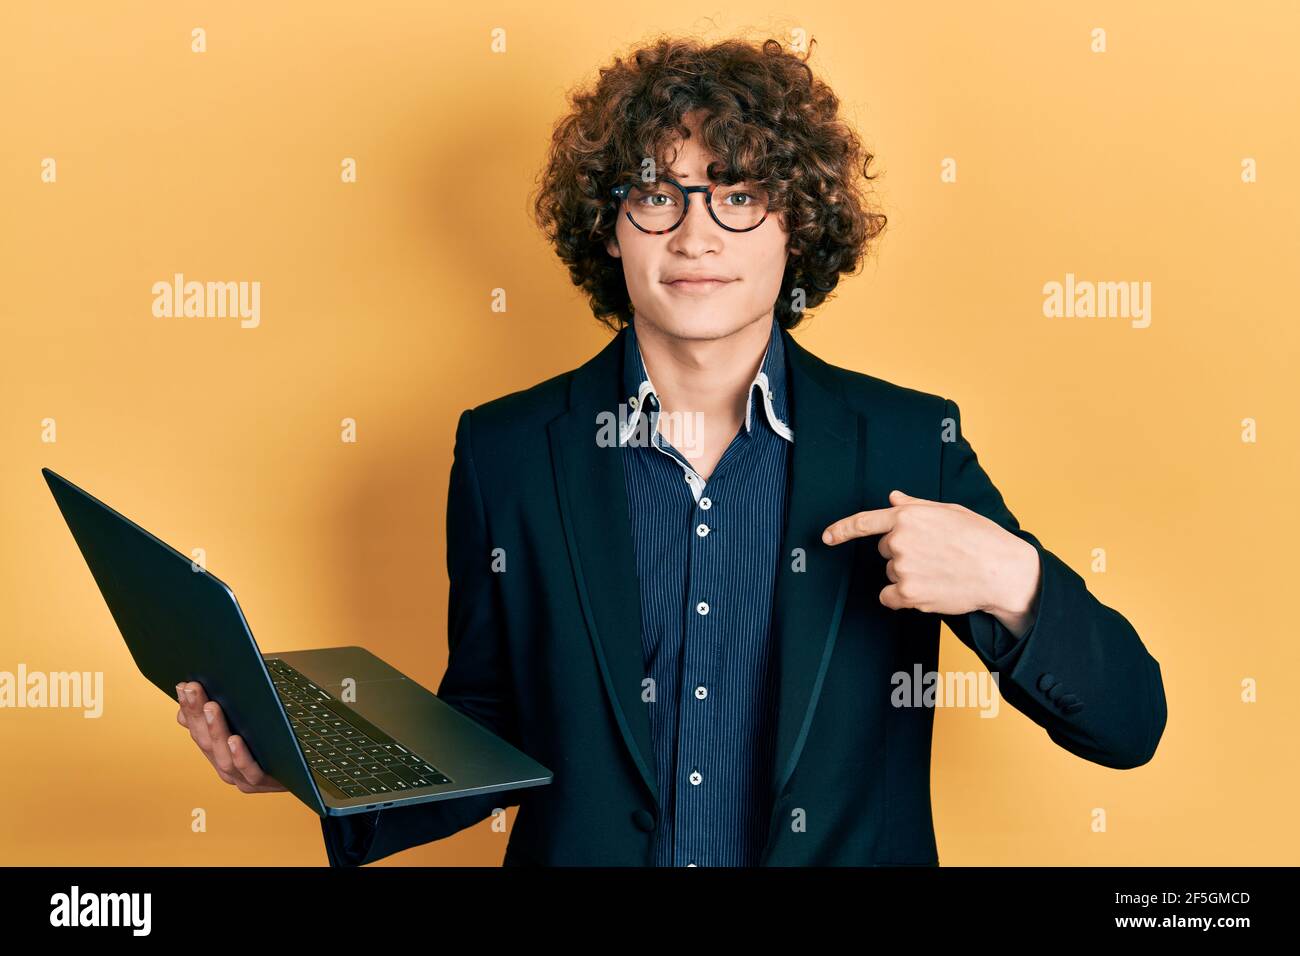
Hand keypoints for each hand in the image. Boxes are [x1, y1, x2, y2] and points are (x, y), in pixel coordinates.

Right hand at [176, 681, 287, 792]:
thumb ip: (224, 715)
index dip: (189, 709)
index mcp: (218, 753)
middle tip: (193, 687)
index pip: (198, 730)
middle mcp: (225, 766)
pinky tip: (235, 739)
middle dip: (197, 713)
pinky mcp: (262, 783)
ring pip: (223, 756)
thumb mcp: (247, 727)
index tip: (183, 685)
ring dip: (216, 730)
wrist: (300, 776)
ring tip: (211, 706)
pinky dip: (240, 756)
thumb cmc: (273, 748)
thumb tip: (200, 694)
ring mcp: (241, 778)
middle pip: (206, 741)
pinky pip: (250, 771)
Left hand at [821, 489, 1039, 627]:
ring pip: (891, 573)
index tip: (827, 537)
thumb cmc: (980, 538)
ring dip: (907, 574)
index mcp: (907, 516)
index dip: (841, 530)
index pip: (864, 522)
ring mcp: (901, 568)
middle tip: (935, 554)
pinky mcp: (907, 594)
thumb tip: (893, 498)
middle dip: (903, 551)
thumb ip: (915, 506)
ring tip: (939, 571)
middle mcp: (899, 541)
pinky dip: (901, 597)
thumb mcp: (949, 511)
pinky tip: (928, 590)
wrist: (1001, 571)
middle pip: (885, 550)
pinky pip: (889, 597)